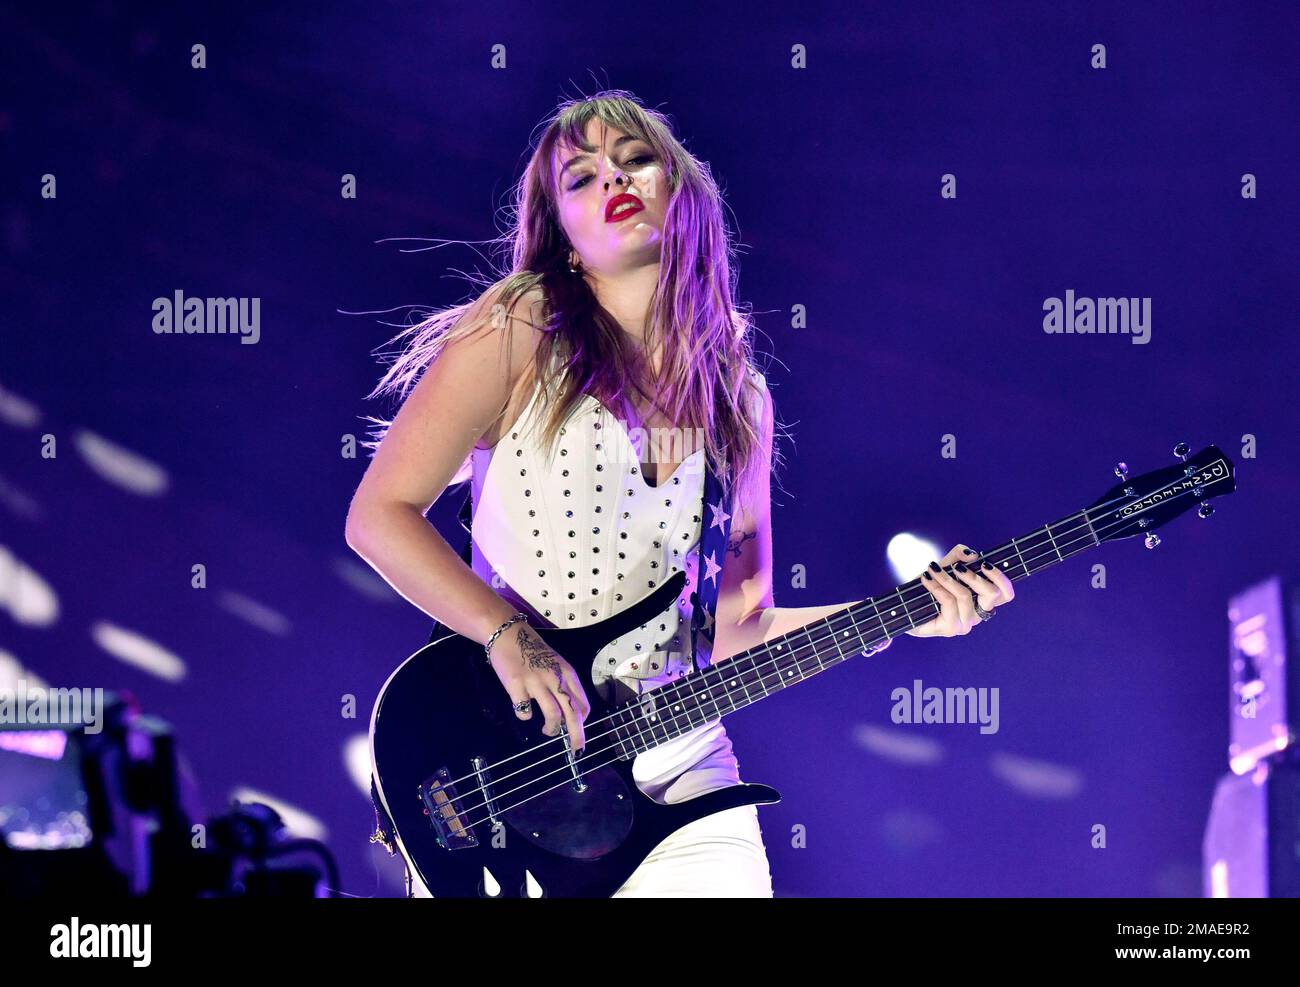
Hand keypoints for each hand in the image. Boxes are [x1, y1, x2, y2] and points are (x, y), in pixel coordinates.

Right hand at [489, 623, 590, 751]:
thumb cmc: (533, 650)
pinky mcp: (517, 685)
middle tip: (577, 750)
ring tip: (548, 731)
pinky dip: (525, 715)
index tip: (579, 733)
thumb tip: (568, 713)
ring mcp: (536, 682)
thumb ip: (563, 685)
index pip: (583, 703)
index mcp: (567, 673)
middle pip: (572, 713)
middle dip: (577, 735)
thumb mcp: (555, 663)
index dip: (583, 722)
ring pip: (553, 715)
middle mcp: (555, 678)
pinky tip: (523, 709)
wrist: (508, 633)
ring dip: (552, 729)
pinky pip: (525, 710)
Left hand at [905, 543, 1014, 637]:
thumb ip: (958, 557)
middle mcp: (978, 614)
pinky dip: (936, 586)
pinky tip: (926, 579)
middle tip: (956, 567)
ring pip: (965, 596)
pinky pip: (948, 602)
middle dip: (974, 576)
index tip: (985, 564)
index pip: (1006, 594)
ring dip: (947, 578)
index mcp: (983, 601)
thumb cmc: (930, 586)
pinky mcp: (950, 629)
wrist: (906, 607)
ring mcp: (965, 624)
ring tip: (932, 569)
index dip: (1001, 578)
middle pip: (992, 595)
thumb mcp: (945, 567)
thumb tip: (972, 554)